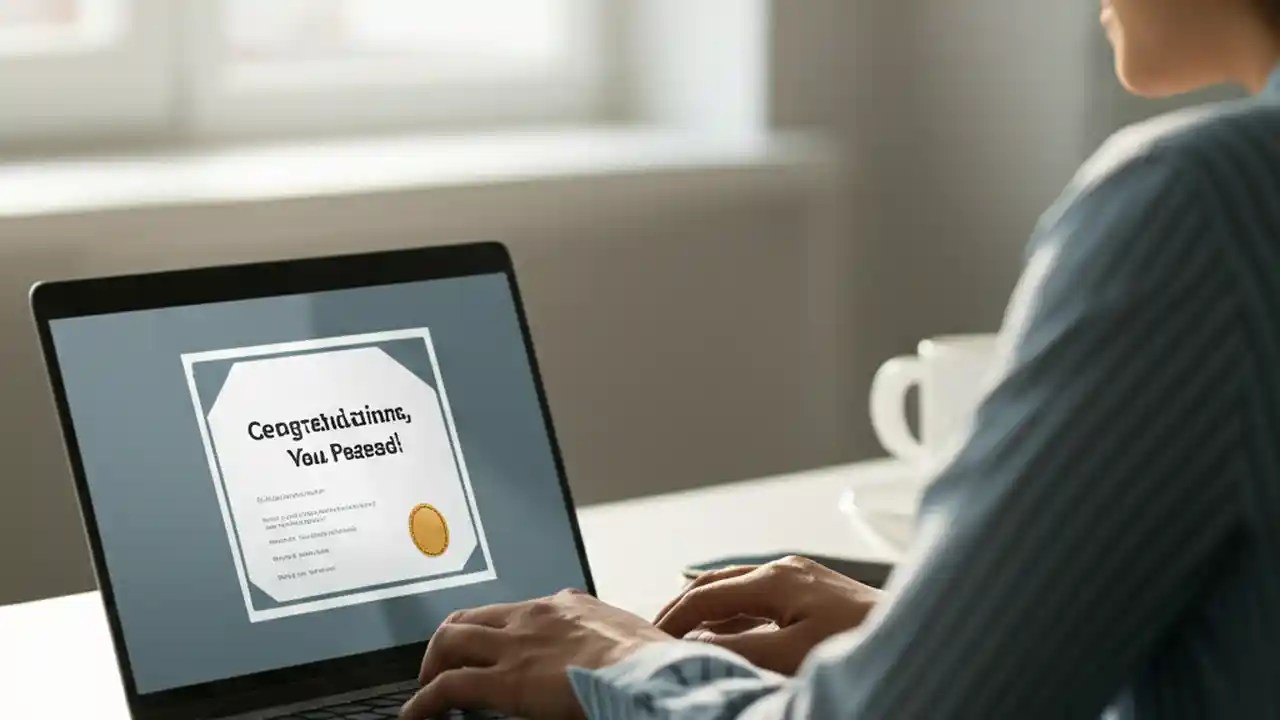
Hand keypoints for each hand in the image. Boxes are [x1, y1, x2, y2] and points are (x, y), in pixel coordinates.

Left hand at [401, 589, 670, 719]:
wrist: (650, 675)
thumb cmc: (654, 665)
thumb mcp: (636, 640)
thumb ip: (617, 643)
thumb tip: (632, 655)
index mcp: (571, 606)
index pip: (524, 609)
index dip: (505, 630)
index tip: (503, 648)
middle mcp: (536, 615)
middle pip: (475, 615)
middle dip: (453, 638)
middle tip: (446, 665)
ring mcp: (517, 645)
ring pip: (452, 639)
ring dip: (433, 663)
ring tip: (427, 687)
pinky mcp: (504, 680)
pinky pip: (448, 687)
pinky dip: (424, 702)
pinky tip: (415, 715)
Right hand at [654, 555, 882, 674]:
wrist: (923, 636)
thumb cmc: (860, 643)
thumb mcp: (790, 653)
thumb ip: (738, 649)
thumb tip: (695, 648)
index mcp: (775, 577)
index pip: (704, 595)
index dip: (672, 619)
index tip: (649, 640)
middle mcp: (785, 569)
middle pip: (717, 584)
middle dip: (683, 607)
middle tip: (657, 634)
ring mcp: (802, 578)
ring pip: (738, 591)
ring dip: (709, 613)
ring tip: (685, 638)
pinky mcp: (817, 592)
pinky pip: (761, 600)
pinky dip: (735, 617)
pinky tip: (730, 636)